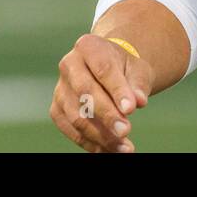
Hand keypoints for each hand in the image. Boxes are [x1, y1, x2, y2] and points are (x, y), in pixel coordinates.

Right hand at [51, 34, 153, 152]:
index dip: (117, 90)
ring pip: (76, 115)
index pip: (103, 68)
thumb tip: (139, 101)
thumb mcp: (137, 70)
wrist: (110, 71)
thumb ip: (138, 84)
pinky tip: (109, 150)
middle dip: (107, 115)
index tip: (132, 109)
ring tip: (124, 147)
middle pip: (85, 92)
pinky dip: (90, 143)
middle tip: (126, 131)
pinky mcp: (57, 109)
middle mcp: (69, 64)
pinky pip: (70, 129)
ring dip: (100, 135)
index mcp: (89, 46)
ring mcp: (60, 88)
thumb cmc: (125, 69)